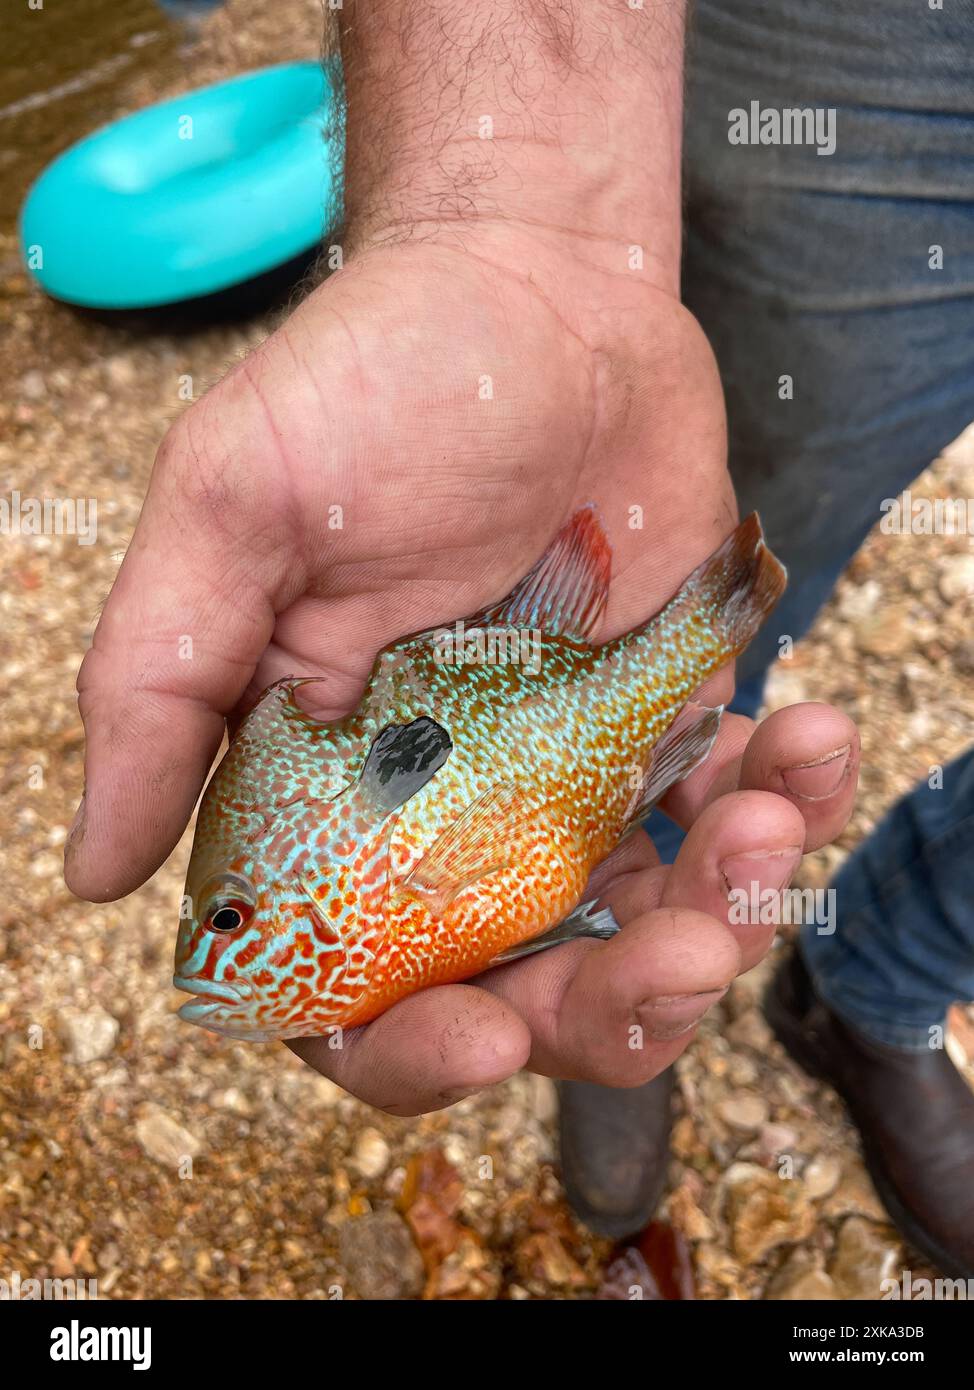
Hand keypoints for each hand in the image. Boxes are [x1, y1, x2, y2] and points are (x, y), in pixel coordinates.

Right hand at [64, 227, 857, 1110]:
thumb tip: (91, 873)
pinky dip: (789, 802)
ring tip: (759, 818)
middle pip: (522, 989)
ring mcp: (564, 774)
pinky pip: (736, 809)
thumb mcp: (234, 508)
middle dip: (611, 1010)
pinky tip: (809, 736)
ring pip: (646, 927)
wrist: (536, 288)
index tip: (486, 1038)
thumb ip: (156, 684)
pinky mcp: (664, 721)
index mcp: (324, 793)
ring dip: (724, 914)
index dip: (406, 1050)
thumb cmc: (371, 385)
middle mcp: (444, 810)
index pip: (347, 985)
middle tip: (687, 957)